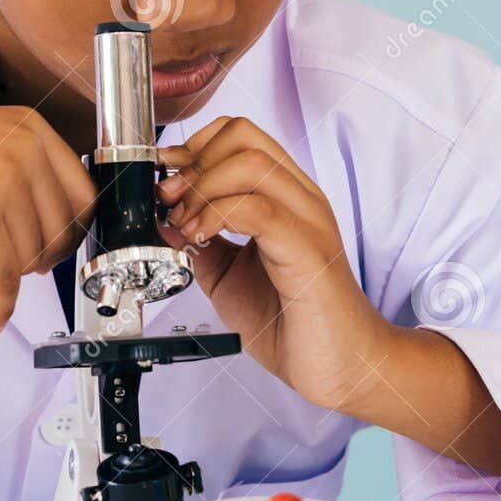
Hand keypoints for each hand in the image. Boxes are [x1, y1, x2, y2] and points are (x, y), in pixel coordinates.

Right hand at [0, 107, 96, 333]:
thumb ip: (22, 179)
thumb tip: (64, 235)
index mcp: (28, 126)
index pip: (83, 198)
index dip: (63, 236)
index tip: (39, 253)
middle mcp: (23, 146)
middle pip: (61, 234)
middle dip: (26, 259)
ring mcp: (0, 178)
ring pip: (29, 261)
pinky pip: (4, 282)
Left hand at [157, 115, 392, 409]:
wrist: (339, 365)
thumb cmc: (292, 322)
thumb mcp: (227, 275)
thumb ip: (199, 242)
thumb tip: (161, 217)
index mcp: (283, 195)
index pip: (238, 134)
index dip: (193, 147)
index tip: (165, 178)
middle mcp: (299, 197)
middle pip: (242, 135)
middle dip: (193, 162)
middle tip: (169, 200)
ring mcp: (307, 218)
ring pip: (250, 162)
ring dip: (202, 188)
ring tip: (185, 224)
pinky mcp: (307, 249)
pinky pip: (258, 208)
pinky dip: (216, 215)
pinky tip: (200, 239)